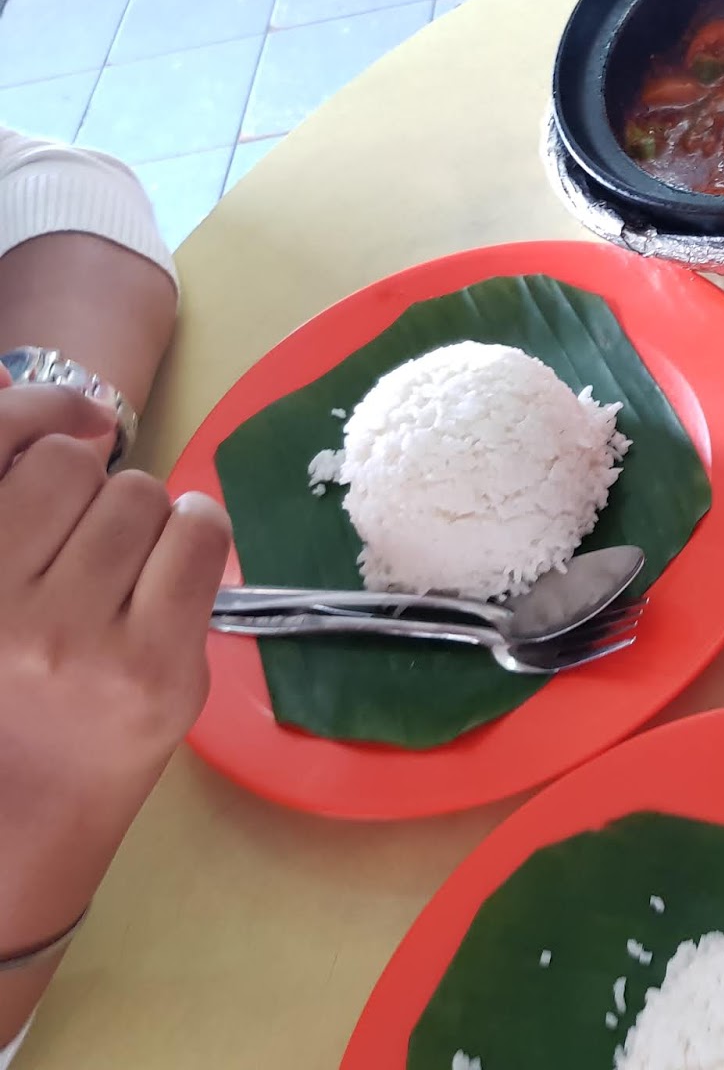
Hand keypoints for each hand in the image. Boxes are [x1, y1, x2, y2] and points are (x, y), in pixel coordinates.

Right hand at [0, 381, 231, 959]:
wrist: (24, 816)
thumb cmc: (4, 687)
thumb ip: (11, 510)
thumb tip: (76, 422)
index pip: (2, 437)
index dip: (45, 415)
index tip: (76, 428)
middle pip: (80, 473)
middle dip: (95, 492)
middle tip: (91, 541)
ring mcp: (77, 640)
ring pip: (142, 498)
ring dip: (146, 519)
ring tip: (127, 568)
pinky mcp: (155, 666)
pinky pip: (196, 540)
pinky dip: (197, 532)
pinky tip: (178, 557)